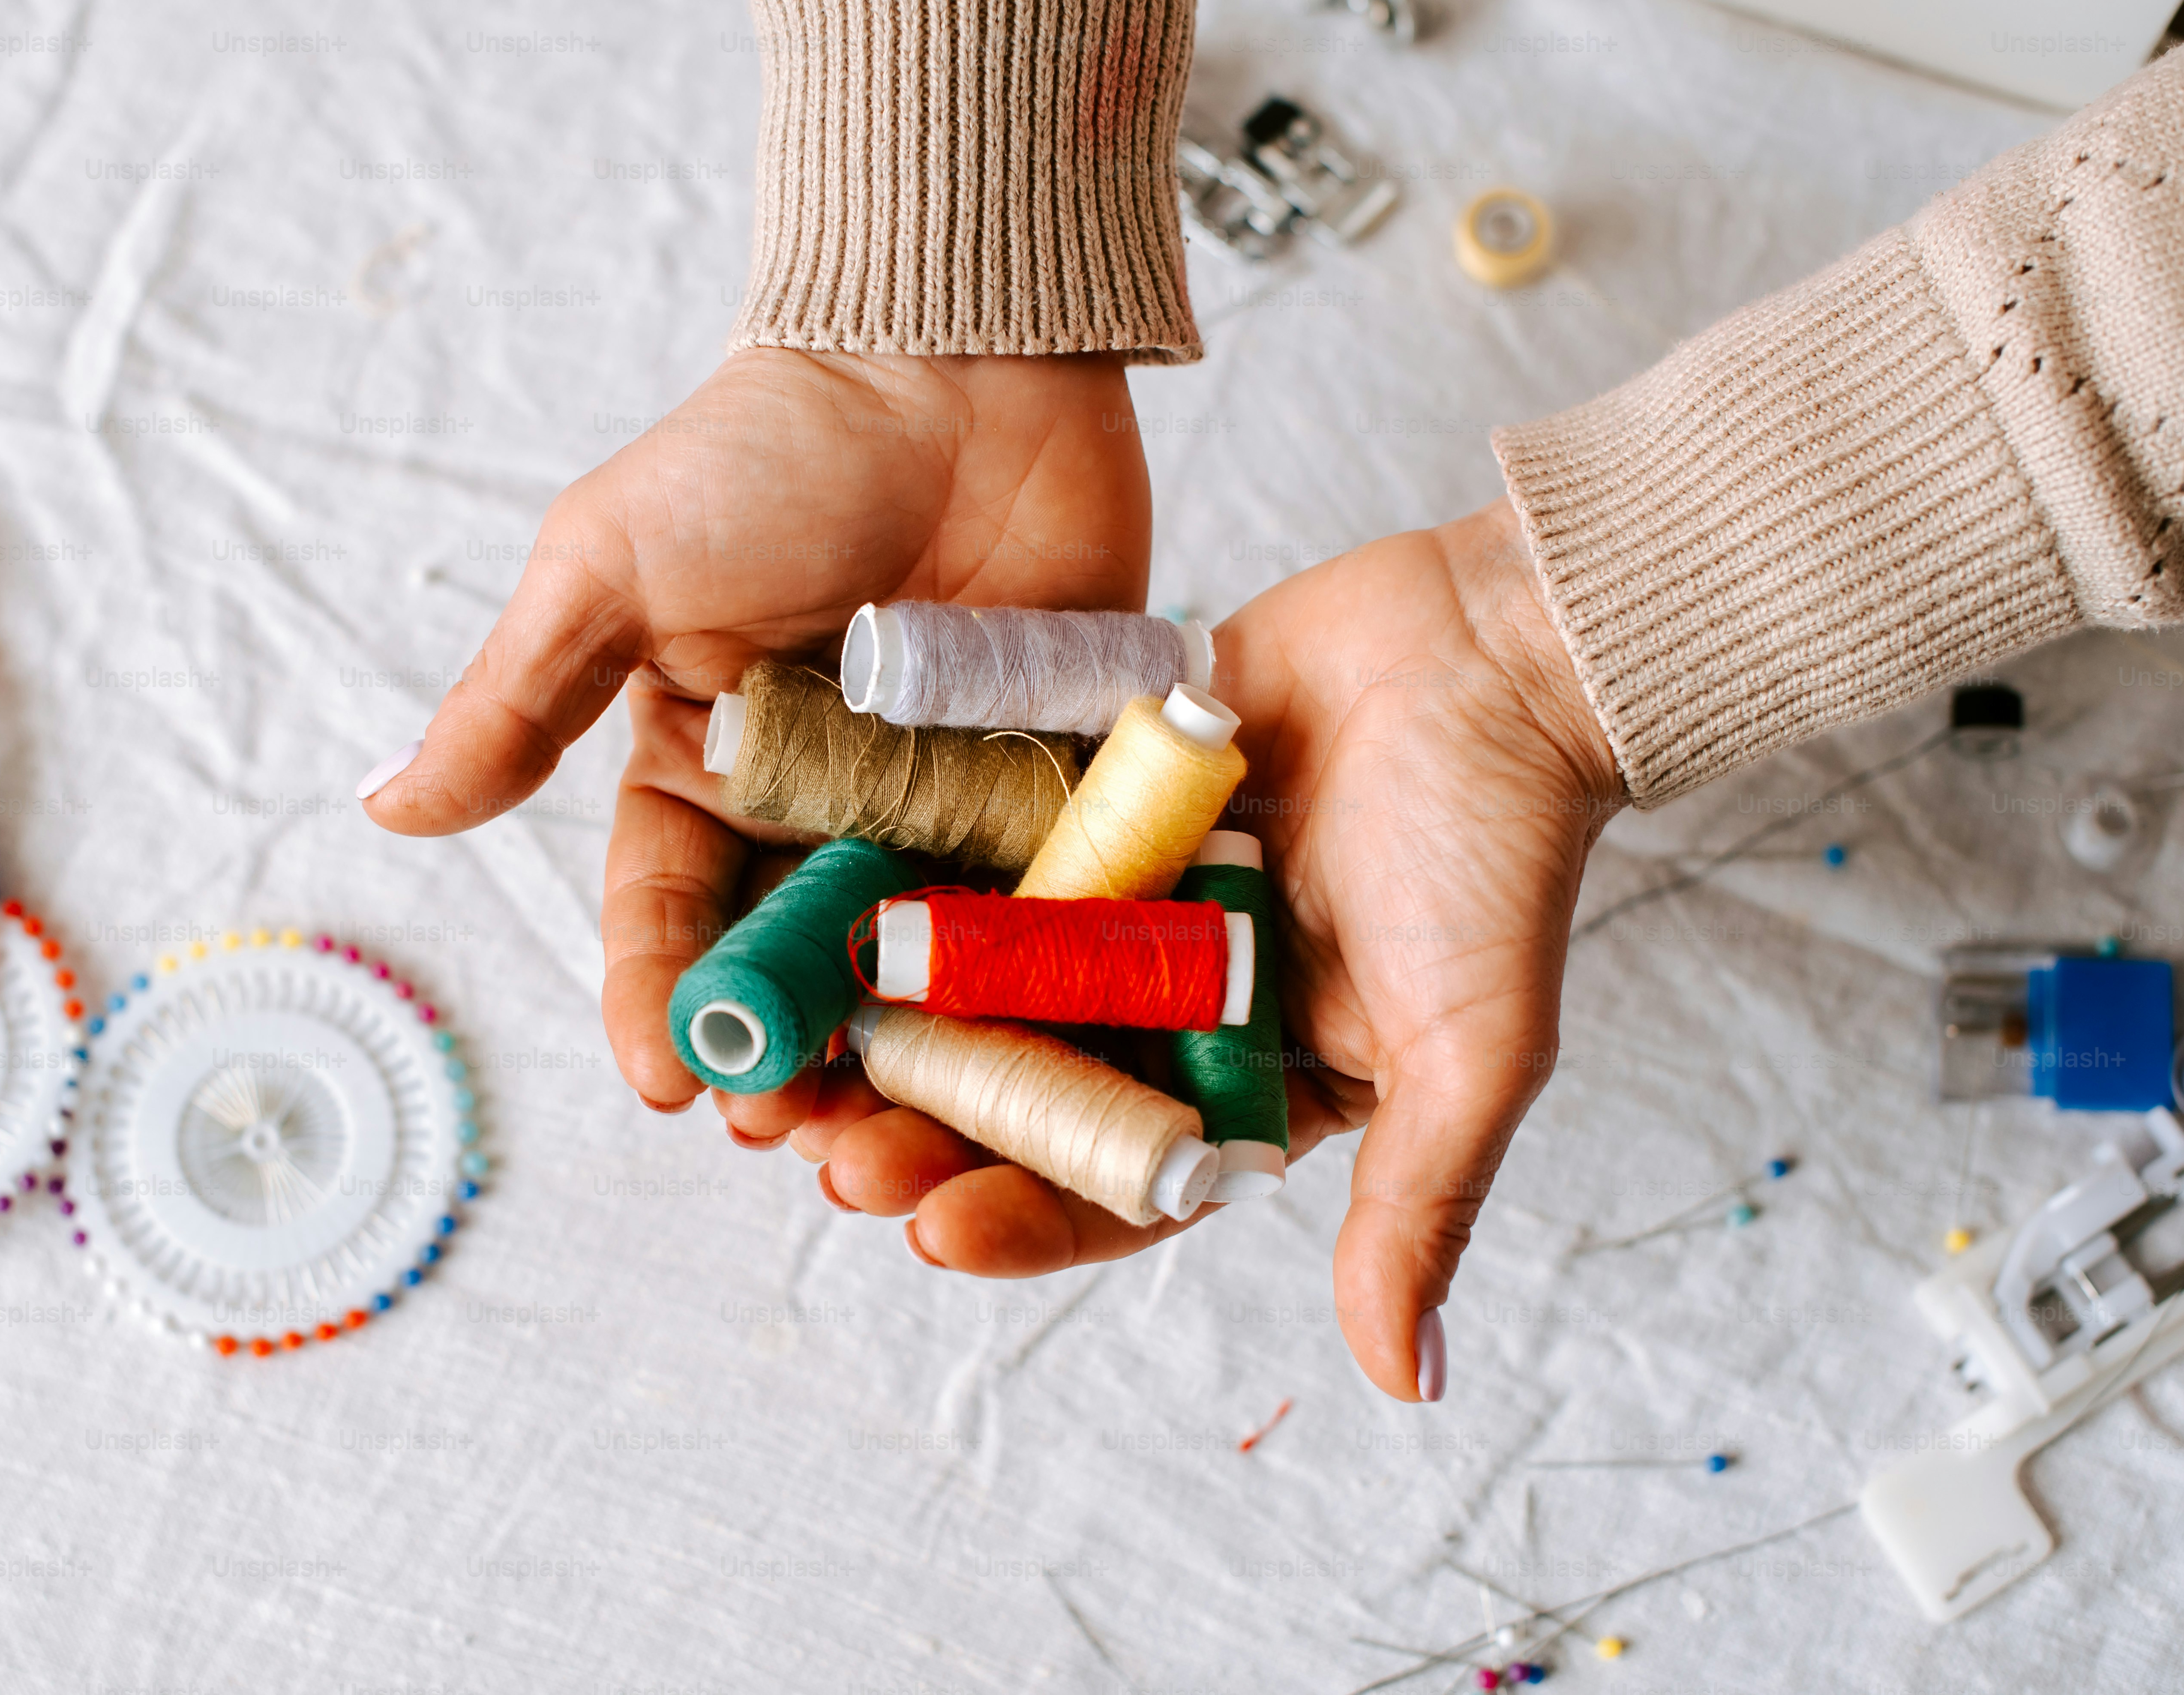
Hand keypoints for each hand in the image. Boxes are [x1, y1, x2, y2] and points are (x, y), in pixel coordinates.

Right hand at [360, 346, 1153, 1114]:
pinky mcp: (1048, 786)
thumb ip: (518, 702)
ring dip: (904, 1055)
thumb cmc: (768, 451)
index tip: (670, 1080)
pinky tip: (1024, 1051)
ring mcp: (935, 804)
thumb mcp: (612, 569)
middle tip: (795, 1132)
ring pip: (914, 966)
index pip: (668, 914)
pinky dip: (1027, 981)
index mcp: (700, 769)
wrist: (955, 359)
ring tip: (903, 1131)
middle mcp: (813, 807)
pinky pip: (1038, 905)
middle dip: (790, 1059)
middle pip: (794, 967)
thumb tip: (383, 810)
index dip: (661, 1001)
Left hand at [806, 501, 1625, 1401]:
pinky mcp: (1087, 804)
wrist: (1491, 656)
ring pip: (980, 988)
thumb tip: (1409, 1383)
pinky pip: (983, 855)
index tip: (937, 1233)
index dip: (1024, 1217)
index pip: (1117, 1183)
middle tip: (835, 1158)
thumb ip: (1417, 1206)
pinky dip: (909, 887)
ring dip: (893, 1029)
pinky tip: (823, 916)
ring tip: (798, 1060)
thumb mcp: (1469, 1050)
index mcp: (1247, 1087)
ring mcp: (1118, 907)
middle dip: (928, 1134)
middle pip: (1026, 1095)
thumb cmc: (1498, 855)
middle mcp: (1167, 1007)